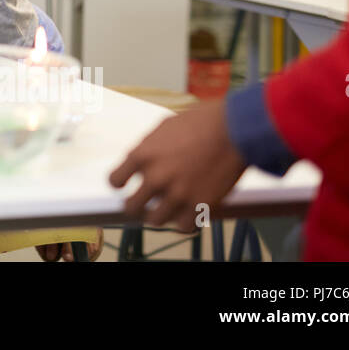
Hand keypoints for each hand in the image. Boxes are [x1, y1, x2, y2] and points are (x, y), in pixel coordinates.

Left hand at [109, 101, 246, 232]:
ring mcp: (177, 194)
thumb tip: (142, 162)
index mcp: (142, 155)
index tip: (125, 185)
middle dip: (136, 206)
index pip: (115, 180)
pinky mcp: (200, 205)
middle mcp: (155, 177)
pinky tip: (187, 215)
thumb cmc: (200, 122)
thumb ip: (149, 149)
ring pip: (155, 221)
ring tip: (166, 210)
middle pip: (131, 207)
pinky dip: (184, 223)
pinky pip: (184, 227)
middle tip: (143, 204)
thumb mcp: (163, 128)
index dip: (120, 183)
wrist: (233, 128)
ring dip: (159, 216)